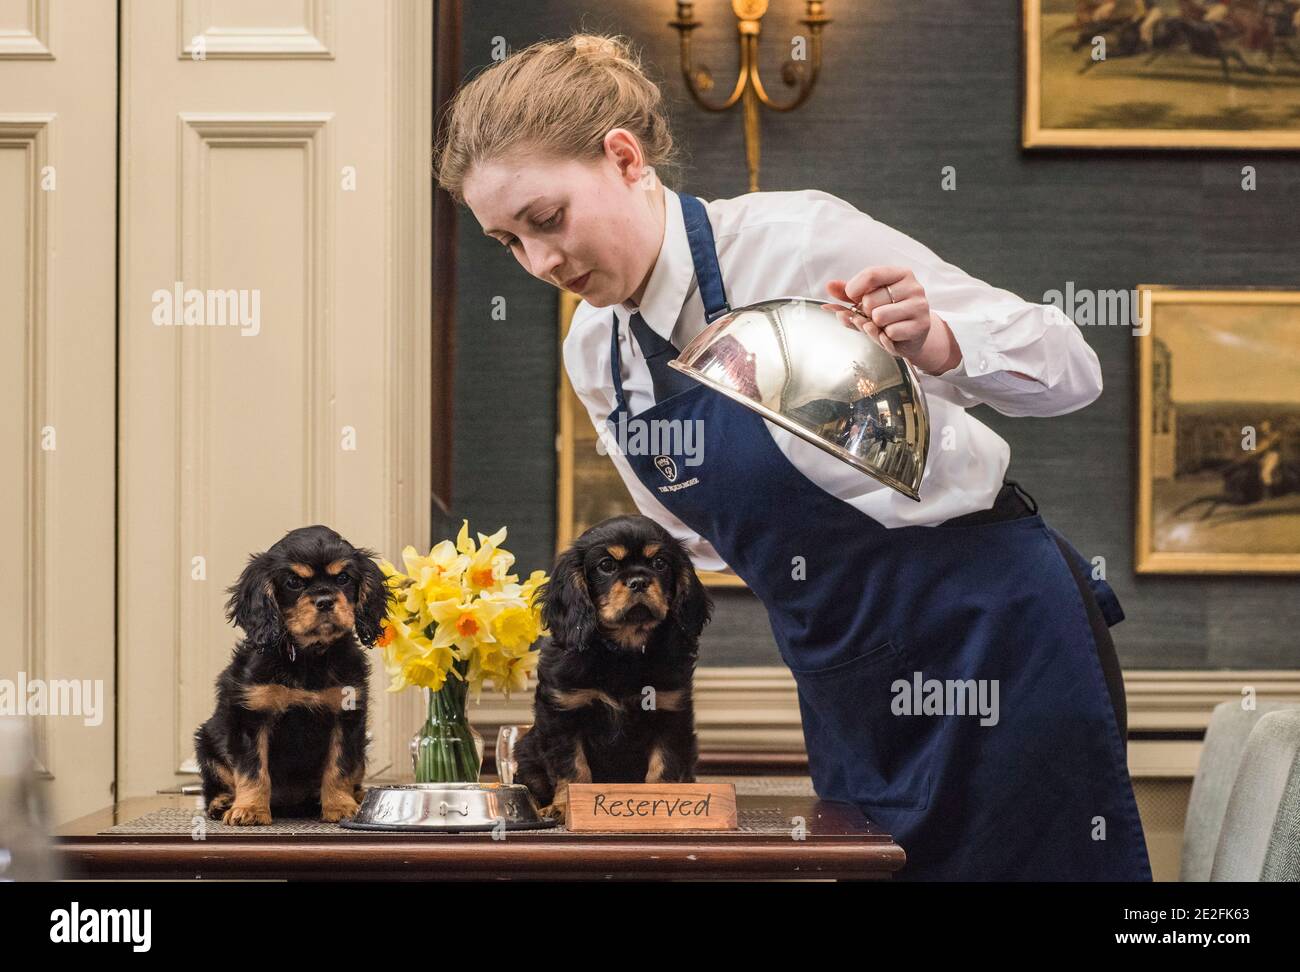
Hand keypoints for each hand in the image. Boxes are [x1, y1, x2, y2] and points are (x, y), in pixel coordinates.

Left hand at [825, 266, 960, 374]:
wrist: (913, 334)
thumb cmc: (889, 314)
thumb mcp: (867, 300)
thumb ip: (847, 292)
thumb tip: (830, 286)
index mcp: (900, 274)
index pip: (871, 274)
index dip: (854, 289)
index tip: (852, 297)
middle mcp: (913, 287)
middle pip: (870, 300)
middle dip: (866, 312)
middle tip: (876, 315)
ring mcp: (919, 306)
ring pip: (879, 317)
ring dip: (876, 326)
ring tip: (885, 325)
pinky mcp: (921, 325)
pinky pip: (889, 333)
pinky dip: (886, 338)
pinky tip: (894, 334)